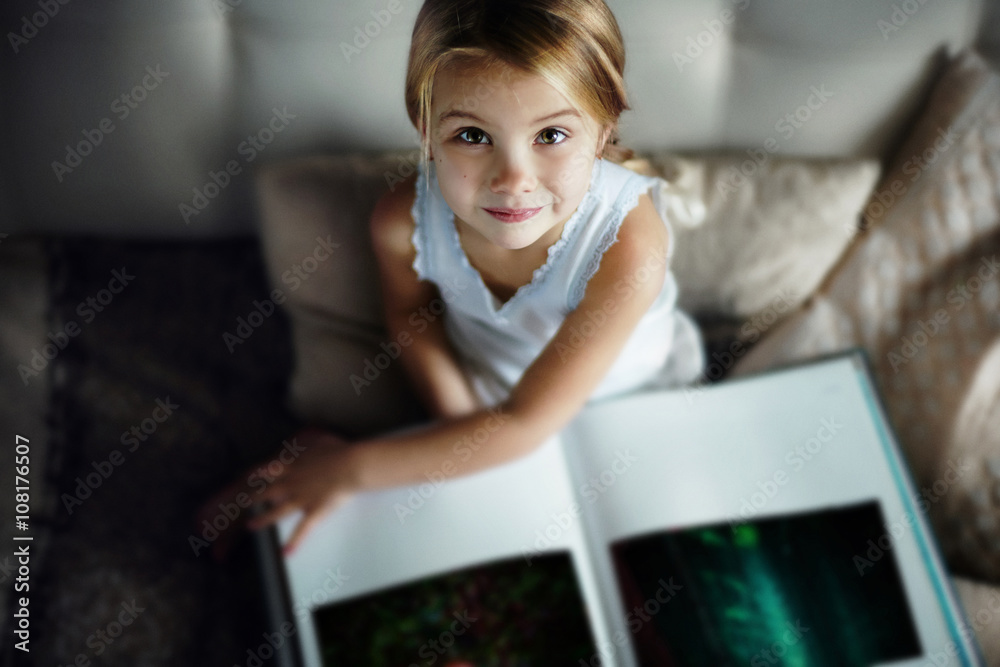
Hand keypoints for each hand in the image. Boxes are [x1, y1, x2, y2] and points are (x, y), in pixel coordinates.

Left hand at [246, 427, 357, 554]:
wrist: (349, 466)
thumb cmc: (339, 452)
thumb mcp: (321, 442)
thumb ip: (312, 446)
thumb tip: (312, 445)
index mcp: (295, 466)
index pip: (272, 469)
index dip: (259, 473)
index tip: (248, 476)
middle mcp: (293, 483)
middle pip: (269, 492)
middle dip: (255, 497)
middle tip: (244, 502)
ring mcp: (301, 499)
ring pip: (277, 512)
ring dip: (263, 519)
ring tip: (251, 526)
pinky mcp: (313, 512)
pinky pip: (302, 529)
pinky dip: (294, 542)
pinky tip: (286, 553)